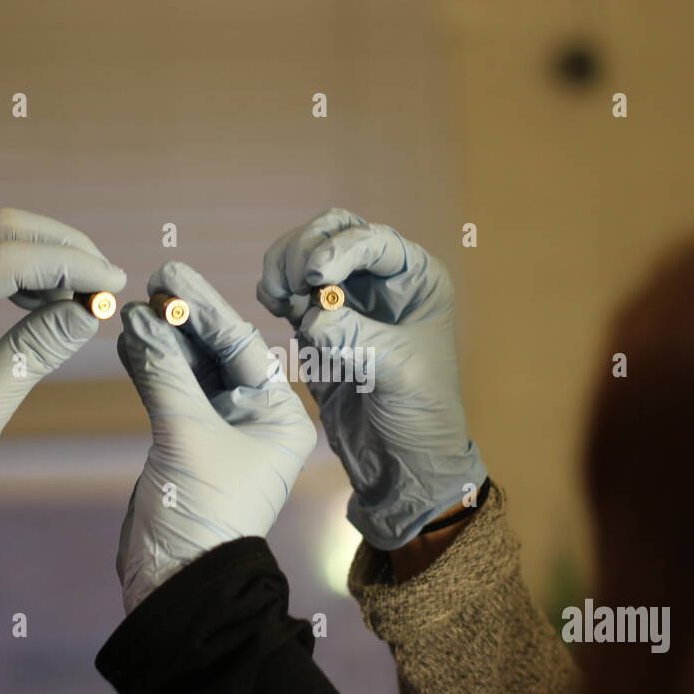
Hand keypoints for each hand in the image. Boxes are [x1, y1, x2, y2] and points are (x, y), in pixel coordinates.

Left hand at [0, 207, 125, 503]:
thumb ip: (36, 350)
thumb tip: (89, 311)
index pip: (7, 259)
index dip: (69, 264)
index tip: (116, 282)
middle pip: (0, 230)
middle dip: (60, 246)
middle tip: (108, 279)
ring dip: (44, 254)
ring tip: (87, 292)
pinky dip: (22, 270)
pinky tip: (51, 298)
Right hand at [116, 262, 316, 612]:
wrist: (178, 580)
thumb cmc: (202, 514)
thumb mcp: (186, 435)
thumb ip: (163, 372)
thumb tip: (137, 317)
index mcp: (282, 418)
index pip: (243, 347)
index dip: (204, 308)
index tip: (171, 276)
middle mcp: (257, 420)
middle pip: (217, 353)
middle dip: (182, 319)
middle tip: (149, 281)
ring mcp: (221, 431)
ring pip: (190, 370)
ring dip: (160, 340)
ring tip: (129, 307)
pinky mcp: (187, 443)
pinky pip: (169, 392)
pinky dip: (148, 367)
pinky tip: (127, 339)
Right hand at [256, 207, 484, 550]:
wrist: (399, 463)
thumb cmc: (420, 417)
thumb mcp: (398, 374)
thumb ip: (356, 338)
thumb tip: (312, 313)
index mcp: (416, 280)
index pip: (373, 239)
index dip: (340, 248)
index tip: (315, 276)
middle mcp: (382, 279)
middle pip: (333, 231)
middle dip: (304, 248)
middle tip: (290, 283)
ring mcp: (347, 298)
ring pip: (304, 253)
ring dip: (283, 266)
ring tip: (276, 298)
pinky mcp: (317, 322)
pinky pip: (288, 288)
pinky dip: (274, 289)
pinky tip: (273, 307)